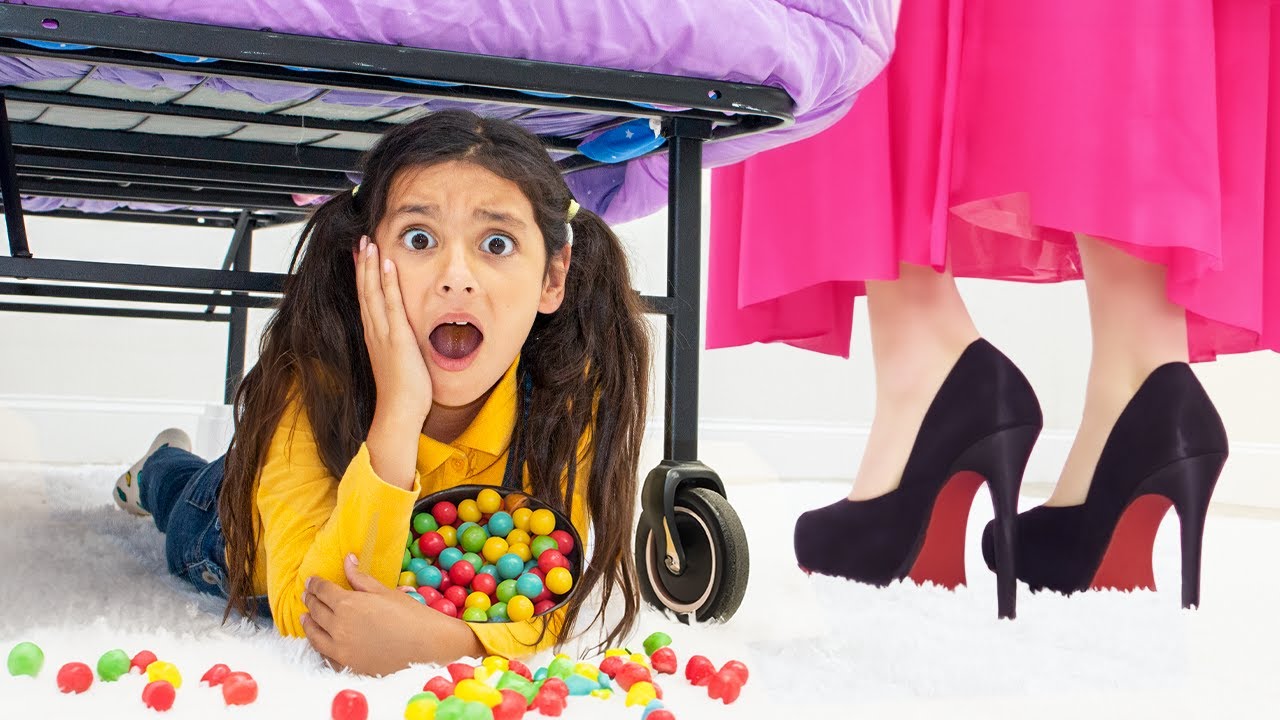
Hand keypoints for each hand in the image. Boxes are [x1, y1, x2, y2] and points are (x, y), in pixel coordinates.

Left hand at [301, 554, 483, 675]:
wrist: (427, 647)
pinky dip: (318, 644)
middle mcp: (338, 626)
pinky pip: (324, 654)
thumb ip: (361, 578)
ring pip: (314, 634)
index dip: (315, 584)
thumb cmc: (411, 616)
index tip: (312, 581)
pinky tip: (319, 639)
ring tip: (306, 616)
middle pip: (316, 610)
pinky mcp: (347, 664)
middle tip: (307, 595)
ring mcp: (341, 648)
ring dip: (308, 623)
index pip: (322, 591)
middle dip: (310, 600)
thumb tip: (348, 560)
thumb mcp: (384, 592)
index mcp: (347, 604)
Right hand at [354, 236, 431, 421]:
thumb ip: (398, 348)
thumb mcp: (399, 363)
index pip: (366, 299)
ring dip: (370, 266)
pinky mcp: (396, 338)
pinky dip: (388, 283)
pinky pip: (391, 304)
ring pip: (373, 292)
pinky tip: (387, 265)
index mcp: (375, 336)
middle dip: (362, 264)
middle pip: (364, 290)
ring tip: (368, 243)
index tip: (361, 257)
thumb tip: (404, 340)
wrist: (399, 412)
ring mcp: (383, 333)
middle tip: (360, 240)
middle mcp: (374, 331)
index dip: (363, 276)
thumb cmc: (403, 393)